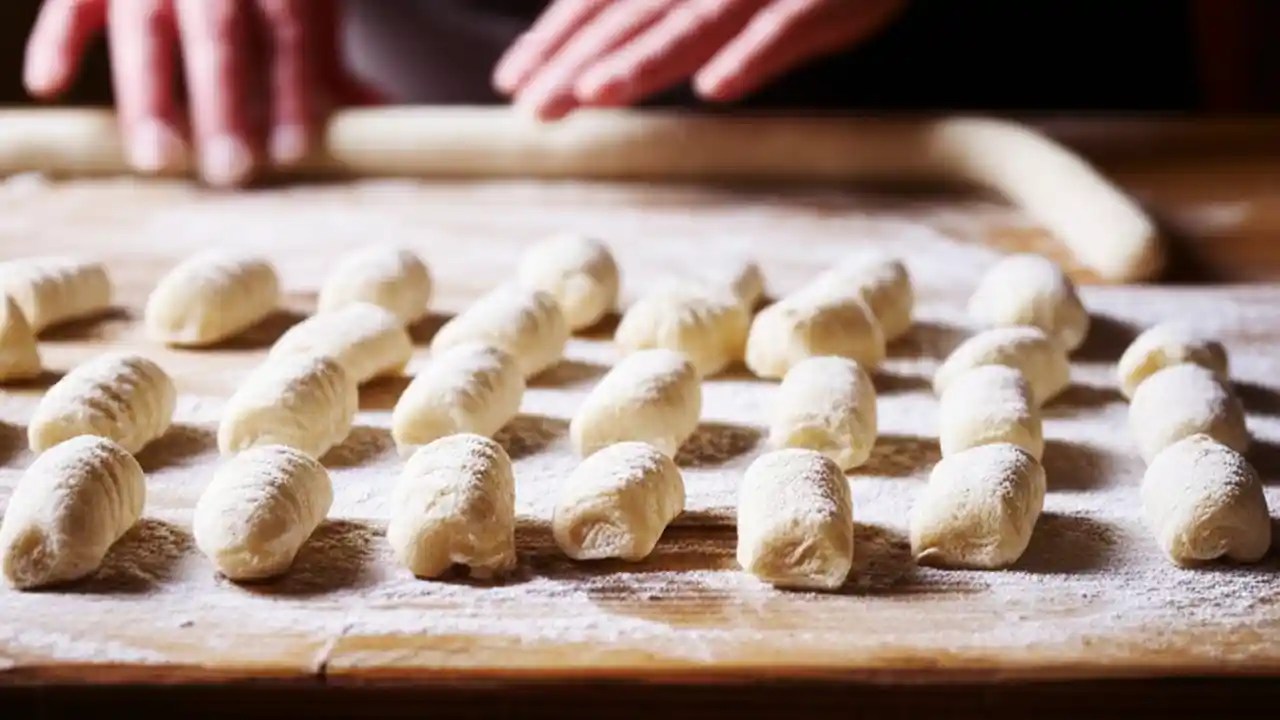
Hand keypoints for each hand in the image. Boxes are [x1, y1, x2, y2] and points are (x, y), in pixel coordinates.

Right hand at [24, 0, 377, 186]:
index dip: (292, 89)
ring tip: (159, 159)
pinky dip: (57, 43)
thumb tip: (383, 116)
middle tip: (231, 171)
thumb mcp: (307, 4)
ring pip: (144, 26)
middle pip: (218, 33)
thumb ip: (329, 61)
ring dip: (148, 94)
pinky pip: (72, 4)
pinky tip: (48, 86)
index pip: (287, 29)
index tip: (293, 151)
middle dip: (224, 103)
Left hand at [493, 0, 905, 120]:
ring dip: (644, 59)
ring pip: (696, 21)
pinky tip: (717, 88)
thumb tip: (622, 57)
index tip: (514, 80)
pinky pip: (783, 27)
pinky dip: (752, 55)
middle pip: (633, 14)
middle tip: (533, 110)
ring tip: (595, 94)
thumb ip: (674, 8)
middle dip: (577, 61)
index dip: (557, 37)